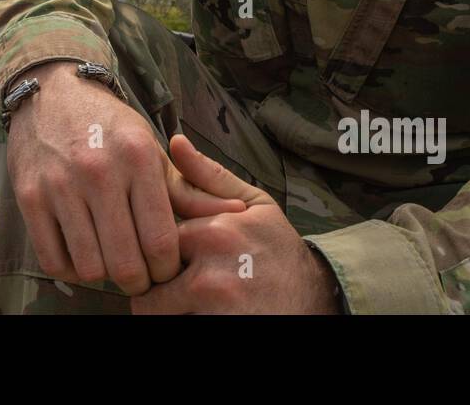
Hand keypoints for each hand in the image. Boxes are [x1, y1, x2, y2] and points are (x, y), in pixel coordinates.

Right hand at [6, 61, 245, 296]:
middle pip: (125, 261)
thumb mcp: (152, 148)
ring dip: (104, 276)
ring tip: (112, 264)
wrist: (52, 94)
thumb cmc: (110, 127)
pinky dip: (70, 269)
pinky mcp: (29, 197)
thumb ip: (191, 188)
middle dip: (139, 282)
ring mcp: (60, 185)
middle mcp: (99, 171)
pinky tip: (82, 256)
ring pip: (90, 266)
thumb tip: (239, 213)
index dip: (168, 268)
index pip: (160, 239)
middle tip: (141, 278)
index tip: (167, 271)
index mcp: (139, 158)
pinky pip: (53, 259)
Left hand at [130, 134, 342, 314]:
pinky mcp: (217, 329)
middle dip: (154, 281)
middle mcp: (210, 274)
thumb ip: (209, 176)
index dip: (157, 246)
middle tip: (170, 282)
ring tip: (184, 300)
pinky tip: (201, 311)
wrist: (319, 300)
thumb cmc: (281, 250)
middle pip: (150, 277)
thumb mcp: (255, 205)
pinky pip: (176, 324)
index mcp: (214, 233)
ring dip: (163, 306)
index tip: (169, 251)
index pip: (154, 236)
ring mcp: (213, 310)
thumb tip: (175, 141)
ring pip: (155, 309)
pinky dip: (181, 318)